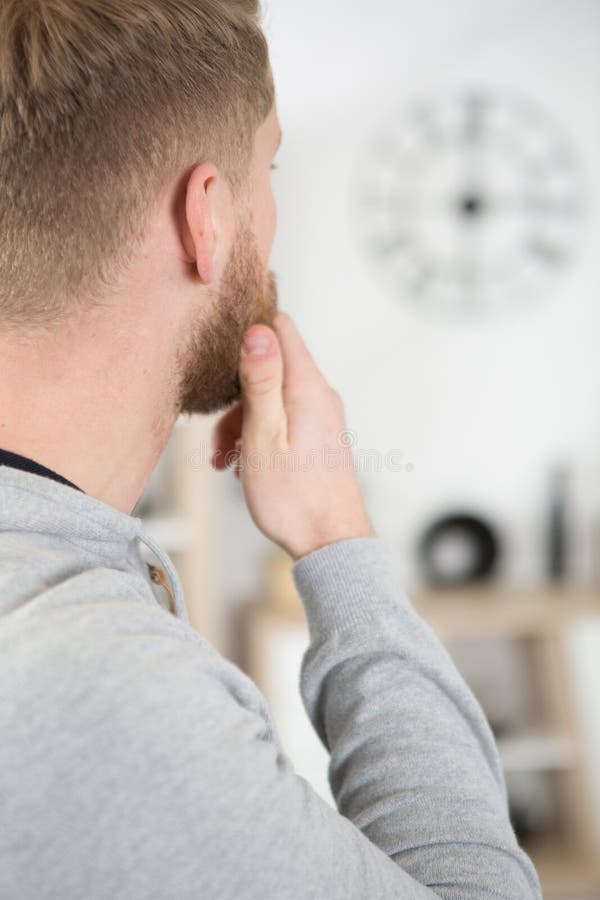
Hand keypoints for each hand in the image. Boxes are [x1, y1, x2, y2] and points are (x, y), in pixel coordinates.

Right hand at [211, 312, 374, 560]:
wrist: (330, 542)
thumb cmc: (294, 497)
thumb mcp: (264, 435)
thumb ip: (262, 381)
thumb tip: (258, 330)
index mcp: (307, 387)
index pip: (280, 327)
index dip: (248, 335)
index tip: (223, 365)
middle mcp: (320, 395)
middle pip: (270, 366)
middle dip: (237, 395)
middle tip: (220, 437)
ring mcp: (322, 416)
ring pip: (272, 398)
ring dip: (242, 422)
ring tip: (226, 460)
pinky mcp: (319, 436)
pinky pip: (282, 420)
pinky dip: (259, 435)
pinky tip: (244, 465)